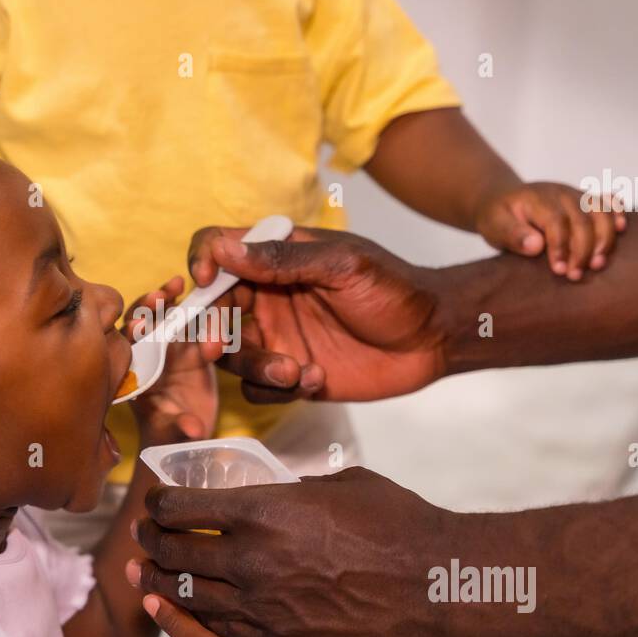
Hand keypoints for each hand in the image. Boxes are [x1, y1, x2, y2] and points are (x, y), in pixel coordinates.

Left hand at [122, 276, 219, 442]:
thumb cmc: (168, 431)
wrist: (185, 432)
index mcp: (132, 372)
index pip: (125, 348)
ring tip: (176, 286)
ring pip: (164, 315)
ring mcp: (169, 346)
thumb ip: (179, 427)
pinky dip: (195, 306)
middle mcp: (147, 353)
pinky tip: (201, 289)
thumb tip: (193, 428)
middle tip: (158, 299)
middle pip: (141, 322)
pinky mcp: (194, 344)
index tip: (138, 328)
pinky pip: (194, 321)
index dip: (131, 335)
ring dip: (168, 298)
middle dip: (146, 309)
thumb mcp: (172, 432)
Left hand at [131, 467, 483, 636]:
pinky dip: (201, 613)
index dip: (159, 502)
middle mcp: (252, 558)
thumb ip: (296, 490)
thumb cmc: (397, 522)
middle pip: (177, 551)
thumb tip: (280, 491)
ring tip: (155, 569)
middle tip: (145, 533)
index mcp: (262, 510)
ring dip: (166, 579)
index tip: (155, 500)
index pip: (181, 507)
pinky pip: (223, 627)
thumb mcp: (341, 486)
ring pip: (191, 594)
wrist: (436, 584)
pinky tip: (195, 603)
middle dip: (153, 540)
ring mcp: (263, 605)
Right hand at [187, 226, 446, 402]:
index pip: (217, 248)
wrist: (435, 338)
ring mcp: (277, 336)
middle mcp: (267, 296)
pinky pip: (257, 388)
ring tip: (294, 371)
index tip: (205, 281)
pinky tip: (316, 378)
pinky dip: (276, 388)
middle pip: (212, 310)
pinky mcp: (290, 373)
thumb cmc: (396, 289)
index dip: (201, 261)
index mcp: (275, 258)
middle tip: (220, 347)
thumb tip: (223, 248)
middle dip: (213, 330)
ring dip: (254, 365)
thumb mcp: (342, 265)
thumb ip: (282, 260)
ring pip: (232, 355)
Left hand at [474, 181, 624, 280]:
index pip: (556, 222)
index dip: (561, 247)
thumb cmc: (499, 217)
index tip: (559, 270)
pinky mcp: (585, 201)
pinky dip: (618, 212)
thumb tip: (536, 246)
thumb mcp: (494, 225)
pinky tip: (622, 229)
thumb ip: (512, 235)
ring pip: (600, 211)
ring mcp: (575, 195)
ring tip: (598, 263)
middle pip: (582, 220)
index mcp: (537, 199)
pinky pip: (607, 201)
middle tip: (576, 275)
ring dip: (605, 238)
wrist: (503, 200)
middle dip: (583, 250)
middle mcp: (560, 194)